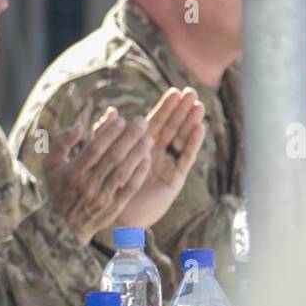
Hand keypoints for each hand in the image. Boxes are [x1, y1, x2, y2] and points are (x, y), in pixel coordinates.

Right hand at [43, 107, 152, 245]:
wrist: (64, 227)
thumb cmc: (58, 189)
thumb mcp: (50, 164)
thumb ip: (61, 142)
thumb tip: (79, 125)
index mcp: (73, 173)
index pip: (95, 148)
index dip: (110, 132)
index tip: (122, 120)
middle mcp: (88, 185)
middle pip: (113, 157)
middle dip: (129, 137)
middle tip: (141, 122)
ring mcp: (102, 197)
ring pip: (124, 171)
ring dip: (138, 153)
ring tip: (148, 138)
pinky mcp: (114, 207)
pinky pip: (130, 187)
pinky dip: (140, 172)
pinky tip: (147, 158)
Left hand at [111, 87, 206, 229]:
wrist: (115, 215)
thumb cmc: (110, 186)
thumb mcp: (106, 156)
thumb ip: (107, 134)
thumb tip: (110, 110)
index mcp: (142, 146)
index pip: (156, 122)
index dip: (166, 107)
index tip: (175, 91)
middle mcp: (157, 153)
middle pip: (172, 127)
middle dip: (181, 110)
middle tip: (191, 92)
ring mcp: (167, 165)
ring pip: (181, 140)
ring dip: (190, 122)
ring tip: (198, 106)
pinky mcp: (174, 179)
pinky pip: (185, 158)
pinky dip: (192, 143)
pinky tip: (199, 128)